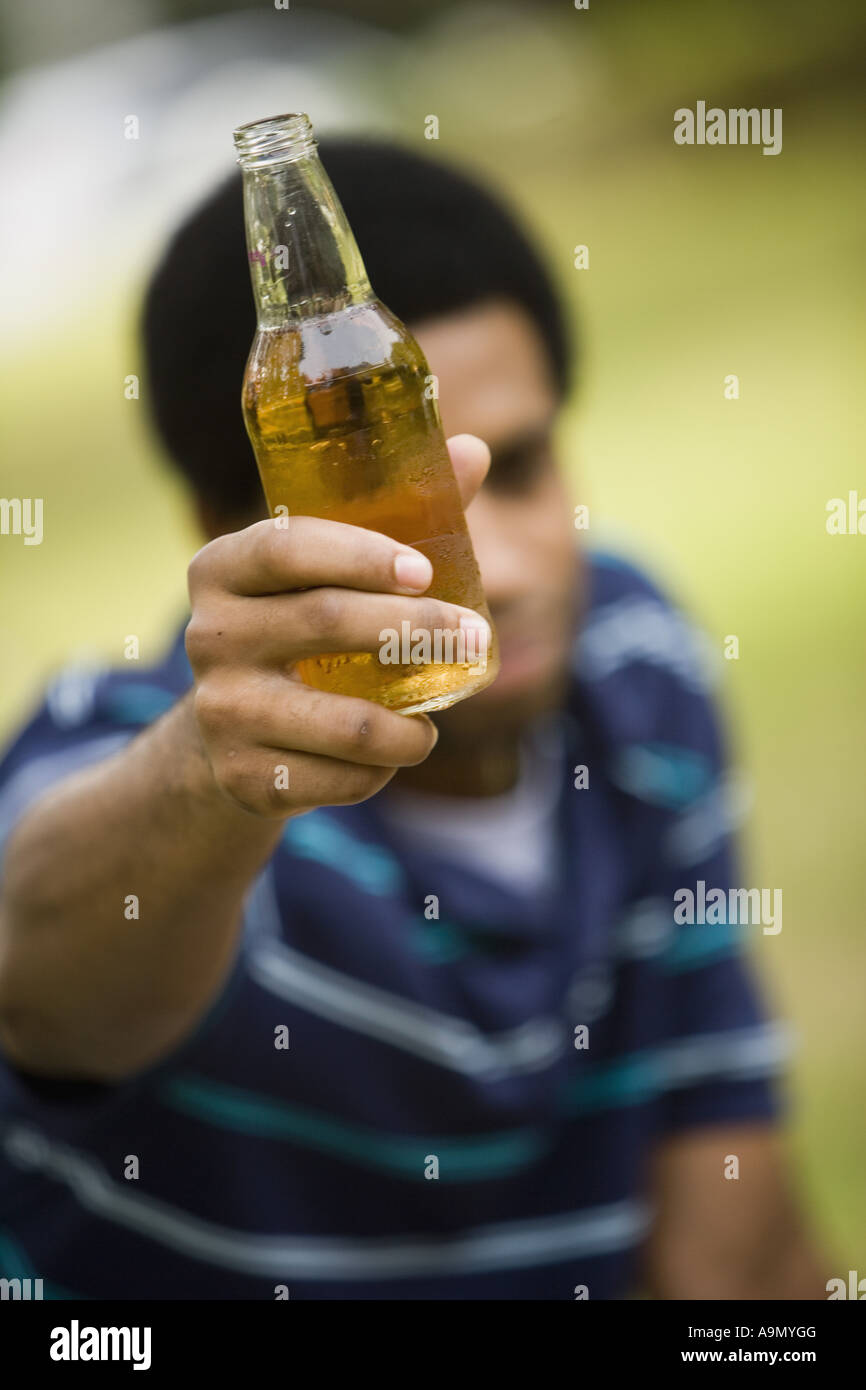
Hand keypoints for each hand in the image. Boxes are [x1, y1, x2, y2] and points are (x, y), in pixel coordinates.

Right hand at [185, 434, 490, 816]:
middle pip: (325, 621)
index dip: (359, 555)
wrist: (231, 735)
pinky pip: (338, 780)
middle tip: (475, 639)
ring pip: (345, 722)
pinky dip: (379, 772)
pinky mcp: (242, 777)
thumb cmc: (302, 629)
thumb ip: (398, 515)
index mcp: (223, 568)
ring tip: (433, 723)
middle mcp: (208, 635)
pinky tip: (386, 756)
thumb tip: (473, 449)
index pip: (288, 547)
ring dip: (410, 726)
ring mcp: (220, 710)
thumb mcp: (334, 572)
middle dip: (418, 631)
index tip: (424, 570)